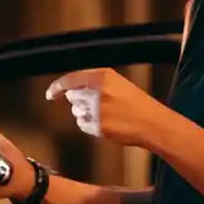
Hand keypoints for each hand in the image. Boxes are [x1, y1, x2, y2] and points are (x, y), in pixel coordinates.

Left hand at [45, 68, 172, 147]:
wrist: (152, 123)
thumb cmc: (137, 104)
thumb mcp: (118, 84)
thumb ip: (95, 83)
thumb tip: (71, 91)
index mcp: (103, 76)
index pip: (71, 80)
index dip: (57, 87)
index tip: (51, 94)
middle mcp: (98, 91)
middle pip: (73, 97)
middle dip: (79, 101)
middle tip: (97, 105)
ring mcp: (97, 110)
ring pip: (77, 112)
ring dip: (85, 114)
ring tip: (106, 115)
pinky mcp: (98, 126)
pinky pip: (83, 125)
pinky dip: (90, 126)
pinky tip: (106, 124)